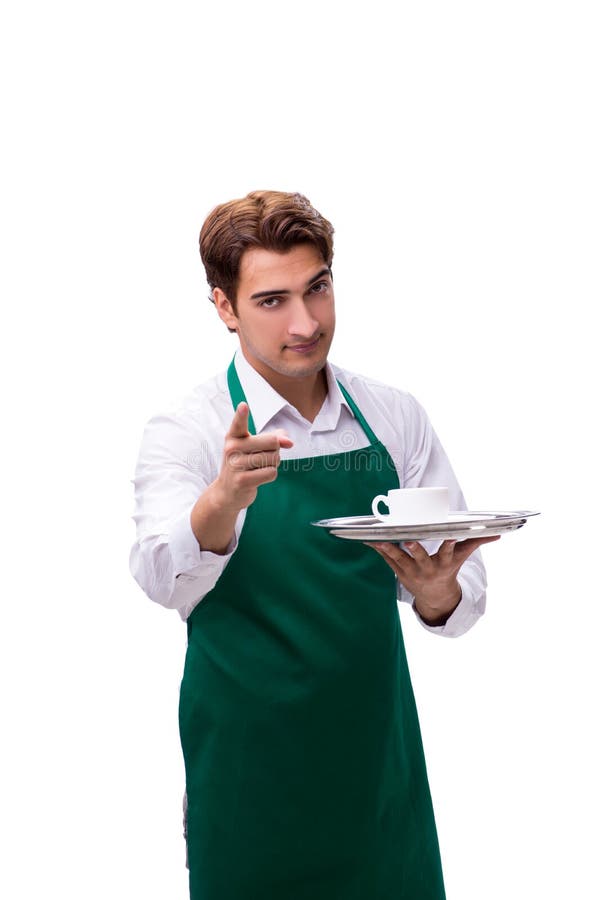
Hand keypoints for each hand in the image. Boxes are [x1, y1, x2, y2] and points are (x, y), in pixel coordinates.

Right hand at [215, 402, 293, 512]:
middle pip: (272, 442)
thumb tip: (288, 441)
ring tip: (257, 468)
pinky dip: (270, 475)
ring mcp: (235, 465)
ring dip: (273, 464)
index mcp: (234, 436)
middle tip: (261, 458)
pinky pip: (271, 473)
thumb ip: (273, 438)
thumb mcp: (254, 448)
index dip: (241, 414)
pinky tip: (258, 478)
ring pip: (273, 459)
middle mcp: (232, 448)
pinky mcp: (242, 480)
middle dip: (275, 451)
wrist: (227, 492)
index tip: (244, 405)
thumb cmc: (244, 464)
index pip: (238, 423)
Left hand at [365, 535, 499, 625]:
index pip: (449, 553)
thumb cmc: (448, 570)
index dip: (450, 545)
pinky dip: (378, 549)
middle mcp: (428, 569)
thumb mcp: (461, 559)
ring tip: (378, 538)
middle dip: (415, 549)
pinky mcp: (399, 572)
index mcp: (444, 564)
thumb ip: (475, 543)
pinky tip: (368, 538)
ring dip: (388, 548)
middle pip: (421, 558)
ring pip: (399, 559)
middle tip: (409, 540)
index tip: (450, 536)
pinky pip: (387, 559)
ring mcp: (412, 572)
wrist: (435, 596)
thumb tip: (498, 535)